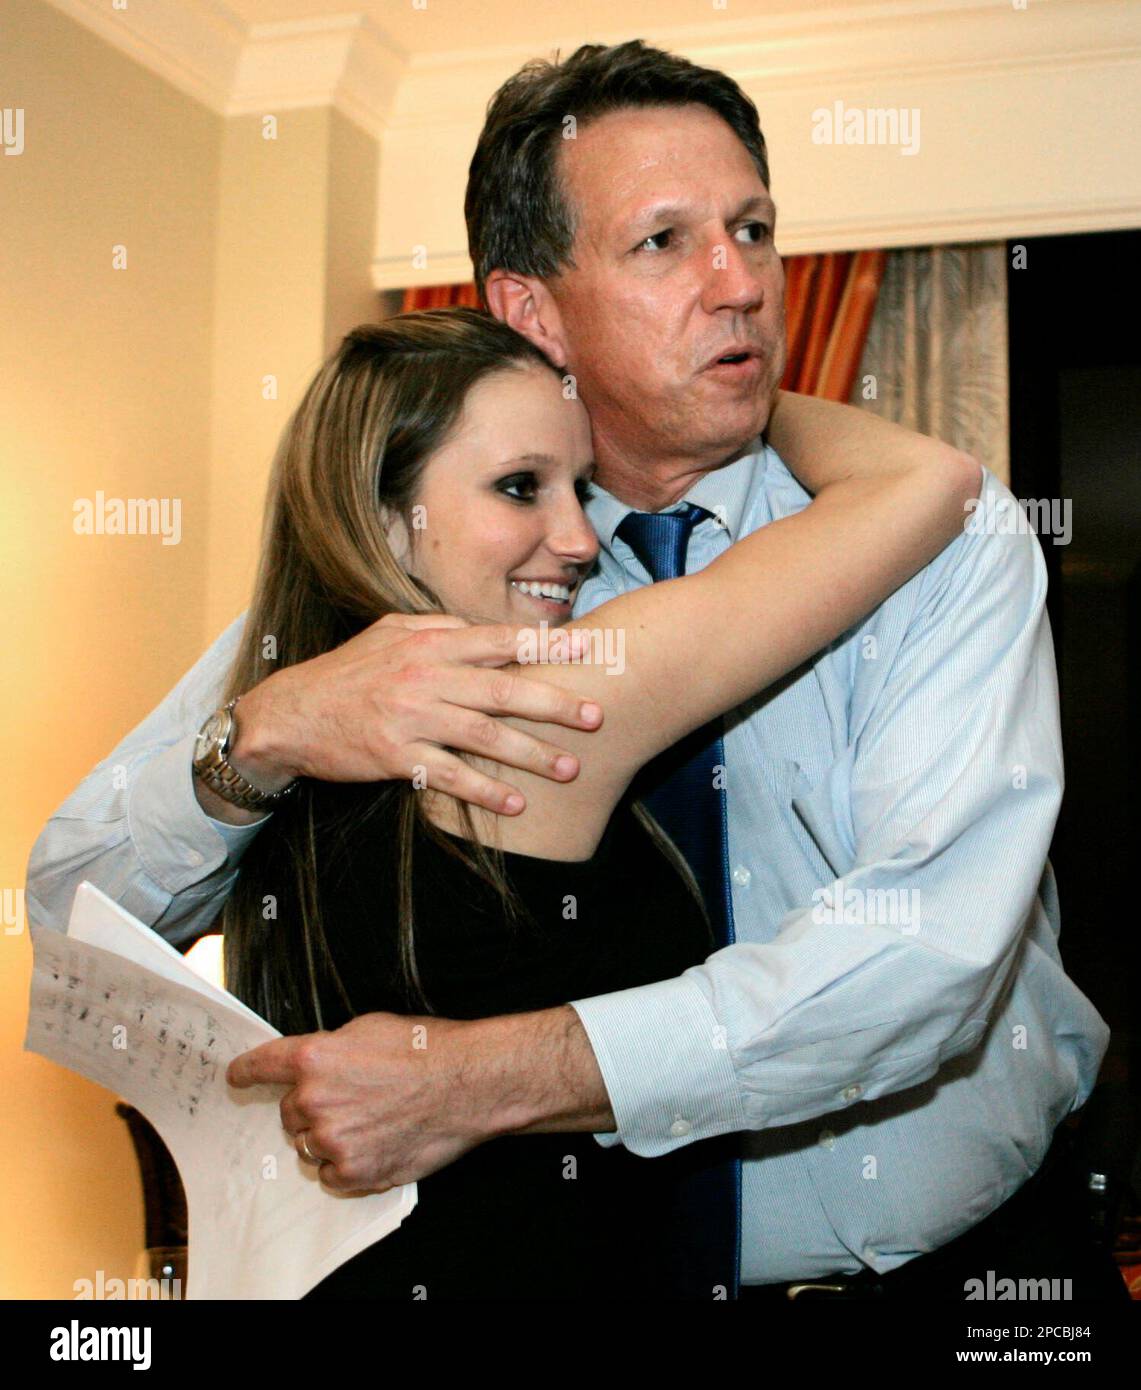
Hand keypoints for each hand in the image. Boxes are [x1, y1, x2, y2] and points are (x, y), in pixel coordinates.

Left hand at [226, 1013, 496, 1193]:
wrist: (465, 1085)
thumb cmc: (425, 1051)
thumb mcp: (369, 1028)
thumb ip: (331, 1047)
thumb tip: (316, 1062)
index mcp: (313, 1057)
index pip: (261, 1066)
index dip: (245, 1073)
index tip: (236, 1078)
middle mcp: (313, 1099)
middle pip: (290, 1112)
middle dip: (313, 1107)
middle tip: (353, 1100)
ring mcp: (330, 1139)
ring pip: (308, 1145)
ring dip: (329, 1138)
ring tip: (371, 1123)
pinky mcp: (351, 1171)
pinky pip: (329, 1175)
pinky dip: (346, 1166)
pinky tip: (376, 1144)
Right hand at [229, 612, 602, 815]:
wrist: (290, 714)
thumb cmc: (347, 672)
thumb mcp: (389, 633)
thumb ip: (440, 626)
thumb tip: (485, 628)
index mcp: (429, 642)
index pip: (499, 640)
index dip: (546, 644)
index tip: (588, 649)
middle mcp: (425, 675)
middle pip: (503, 689)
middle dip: (555, 703)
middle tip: (595, 716)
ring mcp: (411, 716)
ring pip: (484, 735)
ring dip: (531, 753)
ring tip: (570, 768)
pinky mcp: (396, 755)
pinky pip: (451, 775)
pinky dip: (486, 790)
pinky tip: (516, 803)